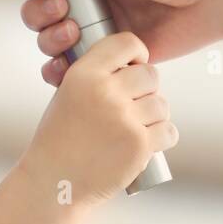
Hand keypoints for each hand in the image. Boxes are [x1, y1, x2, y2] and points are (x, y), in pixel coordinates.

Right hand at [0, 0, 219, 85]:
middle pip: (38, 8)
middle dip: (38, 13)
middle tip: (61, 11)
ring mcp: (99, 25)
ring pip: (52, 39)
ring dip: (50, 40)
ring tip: (73, 35)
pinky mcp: (113, 55)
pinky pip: (75, 67)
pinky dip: (60, 71)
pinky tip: (62, 71)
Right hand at [19, 31, 178, 205]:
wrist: (53, 181)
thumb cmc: (59, 139)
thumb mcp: (67, 94)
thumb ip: (97, 76)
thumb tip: (133, 66)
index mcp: (84, 74)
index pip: (126, 43)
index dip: (137, 54)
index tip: (134, 68)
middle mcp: (104, 91)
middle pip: (151, 75)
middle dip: (146, 91)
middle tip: (132, 108)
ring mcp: (123, 118)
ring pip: (161, 105)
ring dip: (154, 117)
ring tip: (133, 130)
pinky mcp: (139, 144)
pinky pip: (168, 131)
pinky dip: (161, 139)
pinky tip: (144, 145)